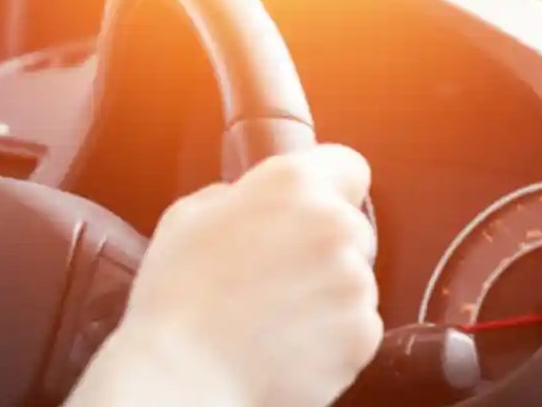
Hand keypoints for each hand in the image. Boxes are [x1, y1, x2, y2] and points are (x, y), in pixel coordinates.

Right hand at [72, 145, 379, 406]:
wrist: (185, 375)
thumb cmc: (177, 297)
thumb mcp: (186, 217)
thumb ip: (231, 197)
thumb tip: (244, 202)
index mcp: (292, 185)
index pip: (347, 165)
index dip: (326, 186)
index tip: (307, 208)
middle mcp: (335, 225)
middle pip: (349, 228)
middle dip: (319, 246)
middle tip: (271, 272)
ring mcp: (356, 283)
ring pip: (351, 279)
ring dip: (323, 292)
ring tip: (269, 313)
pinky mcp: (364, 335)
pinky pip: (354, 326)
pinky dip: (328, 335)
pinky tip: (283, 341)